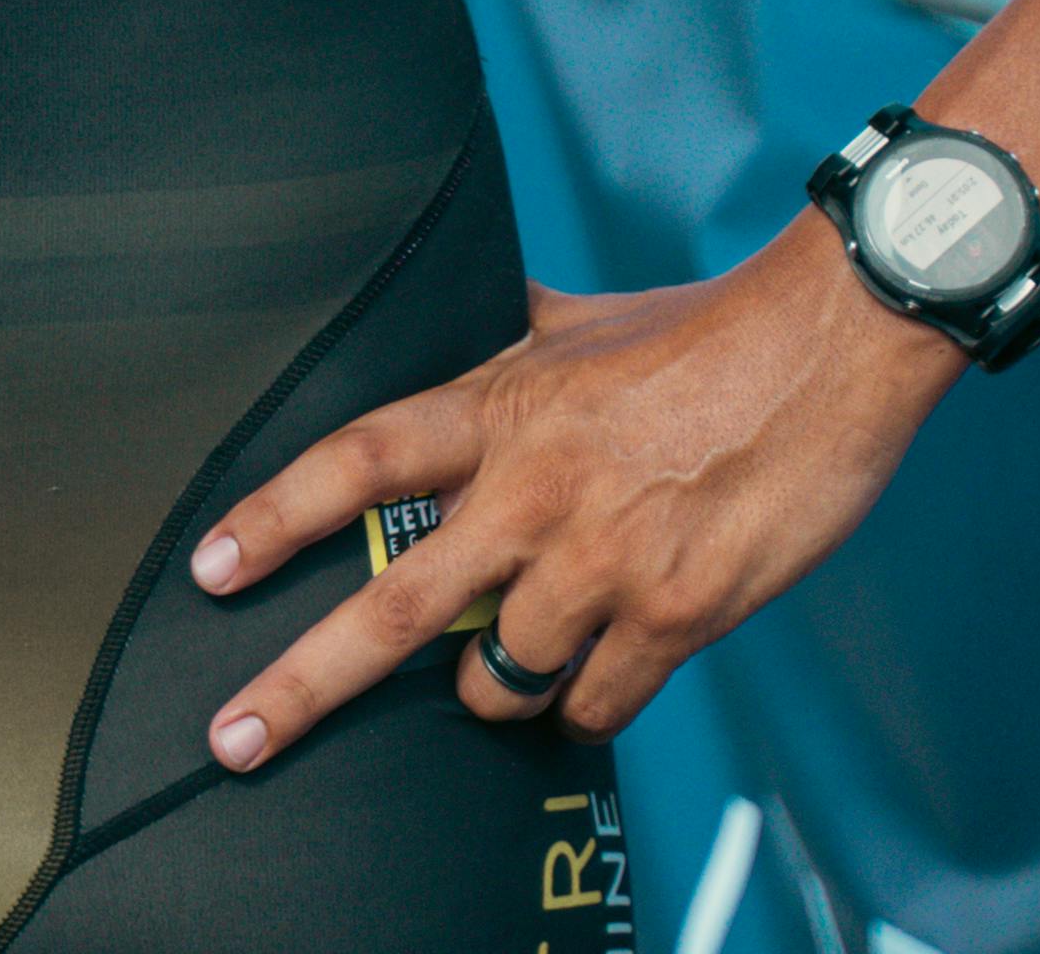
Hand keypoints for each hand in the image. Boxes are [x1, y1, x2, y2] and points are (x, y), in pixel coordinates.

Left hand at [184, 233, 959, 755]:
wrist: (829, 344)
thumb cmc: (705, 328)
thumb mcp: (578, 318)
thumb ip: (507, 334)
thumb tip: (463, 304)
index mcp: (498, 408)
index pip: (358, 462)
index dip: (274, 515)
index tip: (209, 568)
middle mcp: (532, 490)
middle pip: (394, 606)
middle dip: (303, 684)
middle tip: (239, 735)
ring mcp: (602, 561)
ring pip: (499, 679)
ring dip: (494, 690)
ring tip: (517, 667)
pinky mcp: (675, 614)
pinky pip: (594, 705)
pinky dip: (583, 708)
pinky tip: (597, 680)